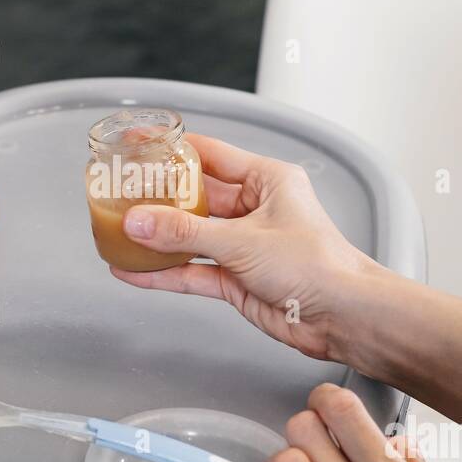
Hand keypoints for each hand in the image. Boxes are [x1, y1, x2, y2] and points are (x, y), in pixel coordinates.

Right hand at [110, 133, 385, 360]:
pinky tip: (133, 271)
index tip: (138, 144)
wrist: (343, 317)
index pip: (209, 155)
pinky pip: (192, 271)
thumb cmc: (317, 265)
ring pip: (190, 237)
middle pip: (194, 197)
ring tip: (117, 233)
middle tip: (118, 194)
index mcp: (266, 180)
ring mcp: (244, 246)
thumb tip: (139, 222)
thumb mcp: (243, 240)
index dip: (172, 150)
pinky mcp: (237, 280)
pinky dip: (164, 273)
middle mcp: (254, 209)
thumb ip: (185, 233)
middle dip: (157, 199)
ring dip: (156, 239)